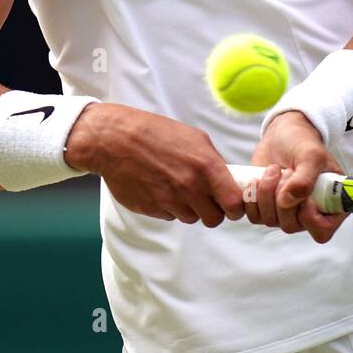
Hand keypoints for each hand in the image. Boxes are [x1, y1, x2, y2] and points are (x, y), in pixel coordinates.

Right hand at [66, 103, 244, 226]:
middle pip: (214, 219)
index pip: (234, 204)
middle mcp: (190, 187)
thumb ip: (215, 162)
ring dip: (189, 208)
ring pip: (191, 218)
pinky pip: (170, 216)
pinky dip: (169, 207)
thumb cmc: (157, 133)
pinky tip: (160, 187)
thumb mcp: (195, 138)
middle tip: (205, 199)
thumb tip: (228, 182)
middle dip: (212, 211)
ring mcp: (170, 200)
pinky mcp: (152, 209)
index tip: (231, 205)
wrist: (116, 140)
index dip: (236, 207)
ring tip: (177, 186)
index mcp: (206, 167)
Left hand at [244, 111, 346, 243]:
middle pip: (291, 225)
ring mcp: (287, 213)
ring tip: (273, 169)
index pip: (322, 231)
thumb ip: (304, 180)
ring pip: (271, 221)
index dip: (309, 218)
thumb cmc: (303, 143)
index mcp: (330, 205)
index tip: (303, 196)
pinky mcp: (267, 208)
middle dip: (282, 197)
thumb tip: (287, 202)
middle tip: (286, 171)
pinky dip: (252, 198)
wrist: (282, 135)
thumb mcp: (311, 155)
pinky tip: (257, 178)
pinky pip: (255, 216)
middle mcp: (309, 214)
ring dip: (267, 193)